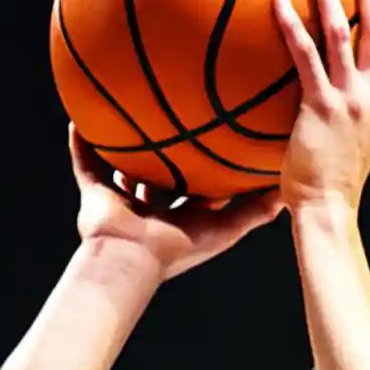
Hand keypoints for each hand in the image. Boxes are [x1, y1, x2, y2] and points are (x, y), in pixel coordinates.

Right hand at [68, 124, 282, 279]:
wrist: (132, 259)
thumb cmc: (178, 248)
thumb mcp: (225, 228)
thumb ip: (256, 212)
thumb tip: (289, 192)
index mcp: (179, 213)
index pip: (195, 185)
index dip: (206, 165)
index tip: (218, 138)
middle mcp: (149, 205)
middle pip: (159, 172)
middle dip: (166, 151)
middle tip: (176, 117)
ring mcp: (120, 199)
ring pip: (122, 165)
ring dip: (122, 144)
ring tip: (127, 110)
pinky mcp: (95, 193)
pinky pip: (85, 162)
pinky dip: (80, 144)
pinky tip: (79, 117)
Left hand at [272, 0, 369, 211]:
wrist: (328, 209)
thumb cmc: (328, 187)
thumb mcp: (347, 146)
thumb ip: (341, 119)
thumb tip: (318, 105)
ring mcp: (351, 100)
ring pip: (344, 34)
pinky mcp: (322, 107)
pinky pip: (305, 56)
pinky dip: (291, 25)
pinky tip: (275, 1)